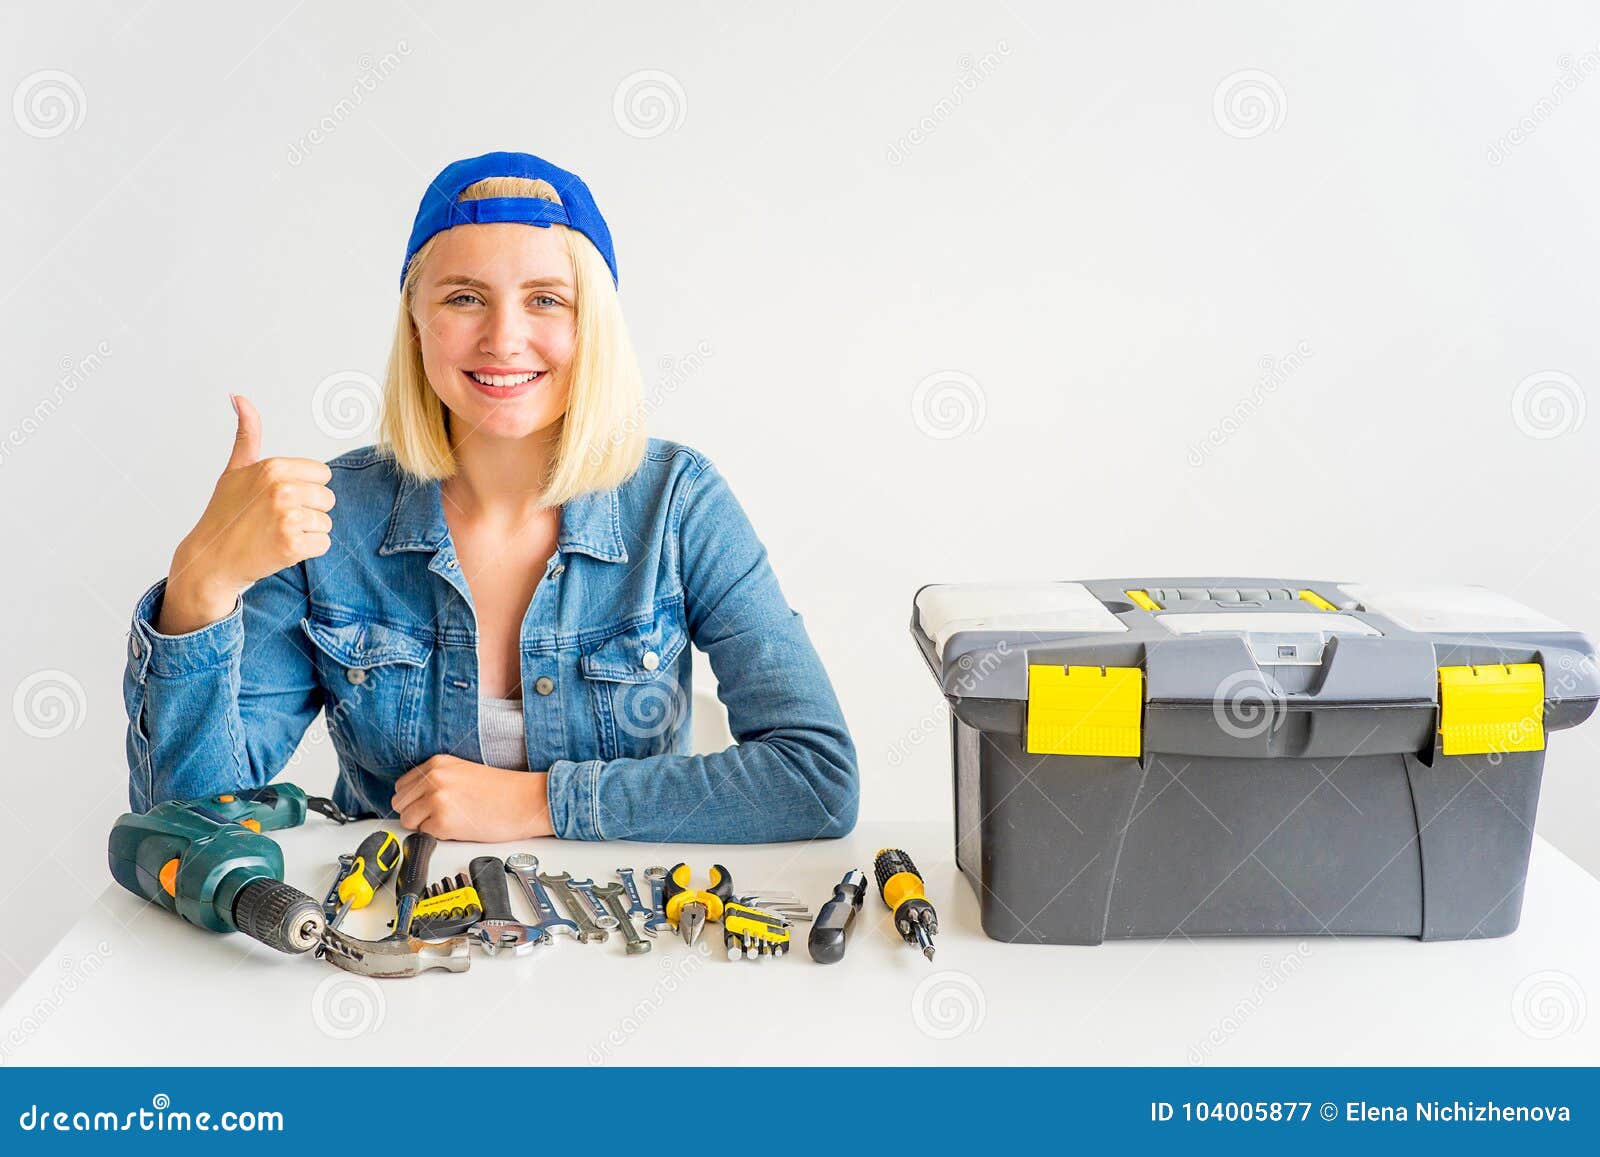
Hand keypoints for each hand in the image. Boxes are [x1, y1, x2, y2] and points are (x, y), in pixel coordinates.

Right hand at [158, 394, 335, 633]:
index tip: (279, 499)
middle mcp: (282, 489)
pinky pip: (323, 544)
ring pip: (326, 522)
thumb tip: (239, 396)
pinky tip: (281, 548)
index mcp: (274, 467)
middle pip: (327, 499)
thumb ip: (247, 434)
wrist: (210, 559)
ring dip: (307, 532)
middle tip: (277, 519)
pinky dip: (307, 550)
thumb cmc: (225, 514)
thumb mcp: (235, 469)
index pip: (323, 474)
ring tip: (277, 533)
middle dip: (308, 511)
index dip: (305, 488)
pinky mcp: (292, 545)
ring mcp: (288, 517)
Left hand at [391, 755, 552, 840]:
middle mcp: (434, 778)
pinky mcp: (443, 821)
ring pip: (407, 820)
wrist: (525, 801)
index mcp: (437, 763)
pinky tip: (458, 827)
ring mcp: (437, 799)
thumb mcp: (463, 772)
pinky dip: (439, 836)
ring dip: (424, 826)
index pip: (402, 785)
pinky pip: (424, 834)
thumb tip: (416, 798)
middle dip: (415, 813)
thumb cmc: (503, 790)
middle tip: (436, 816)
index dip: (413, 799)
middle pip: (399, 803)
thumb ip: (437, 780)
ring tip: (449, 821)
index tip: (424, 805)